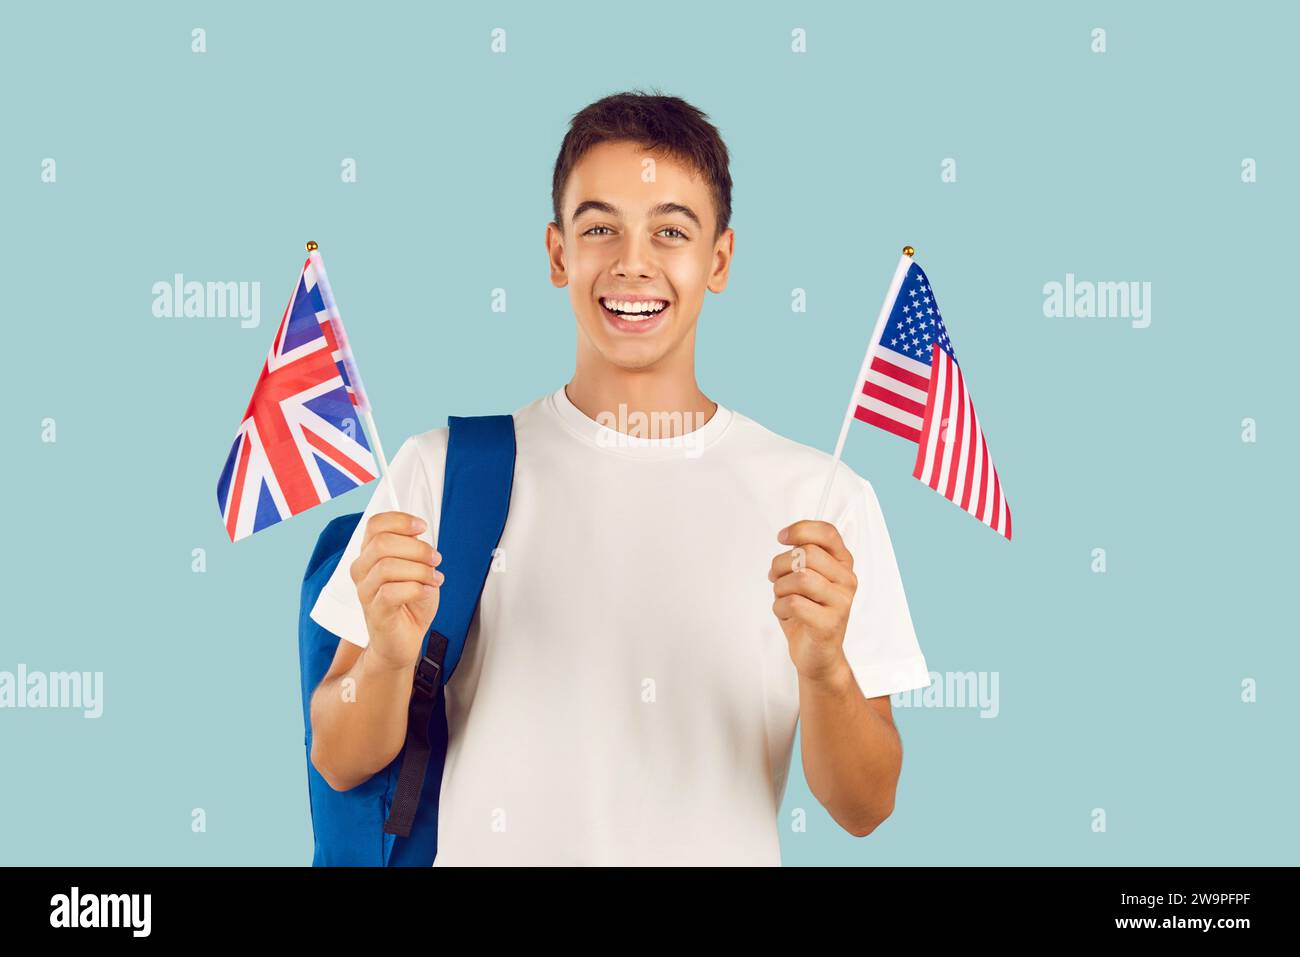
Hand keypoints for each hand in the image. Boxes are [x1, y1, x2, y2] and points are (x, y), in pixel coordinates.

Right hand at [349, 511, 442, 671]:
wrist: (405, 639)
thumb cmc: (410, 602)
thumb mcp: (416, 568)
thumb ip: (413, 549)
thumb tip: (418, 534)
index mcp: (370, 554)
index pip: (375, 524)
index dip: (400, 520)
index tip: (422, 527)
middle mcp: (362, 570)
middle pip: (382, 542)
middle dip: (417, 548)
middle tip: (436, 560)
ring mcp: (365, 591)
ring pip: (388, 566)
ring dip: (420, 570)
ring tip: (434, 578)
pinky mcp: (375, 612)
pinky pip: (392, 592)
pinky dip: (417, 589)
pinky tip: (426, 592)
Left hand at [768, 520, 857, 681]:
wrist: (817, 655)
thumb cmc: (808, 612)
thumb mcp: (805, 577)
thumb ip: (800, 556)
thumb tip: (786, 538)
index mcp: (843, 564)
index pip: (827, 533)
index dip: (800, 529)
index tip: (781, 538)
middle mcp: (847, 580)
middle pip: (807, 554)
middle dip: (780, 564)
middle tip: (775, 577)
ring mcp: (841, 602)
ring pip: (800, 577)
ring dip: (779, 587)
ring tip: (782, 597)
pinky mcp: (830, 623)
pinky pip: (794, 603)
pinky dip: (779, 607)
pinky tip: (785, 614)